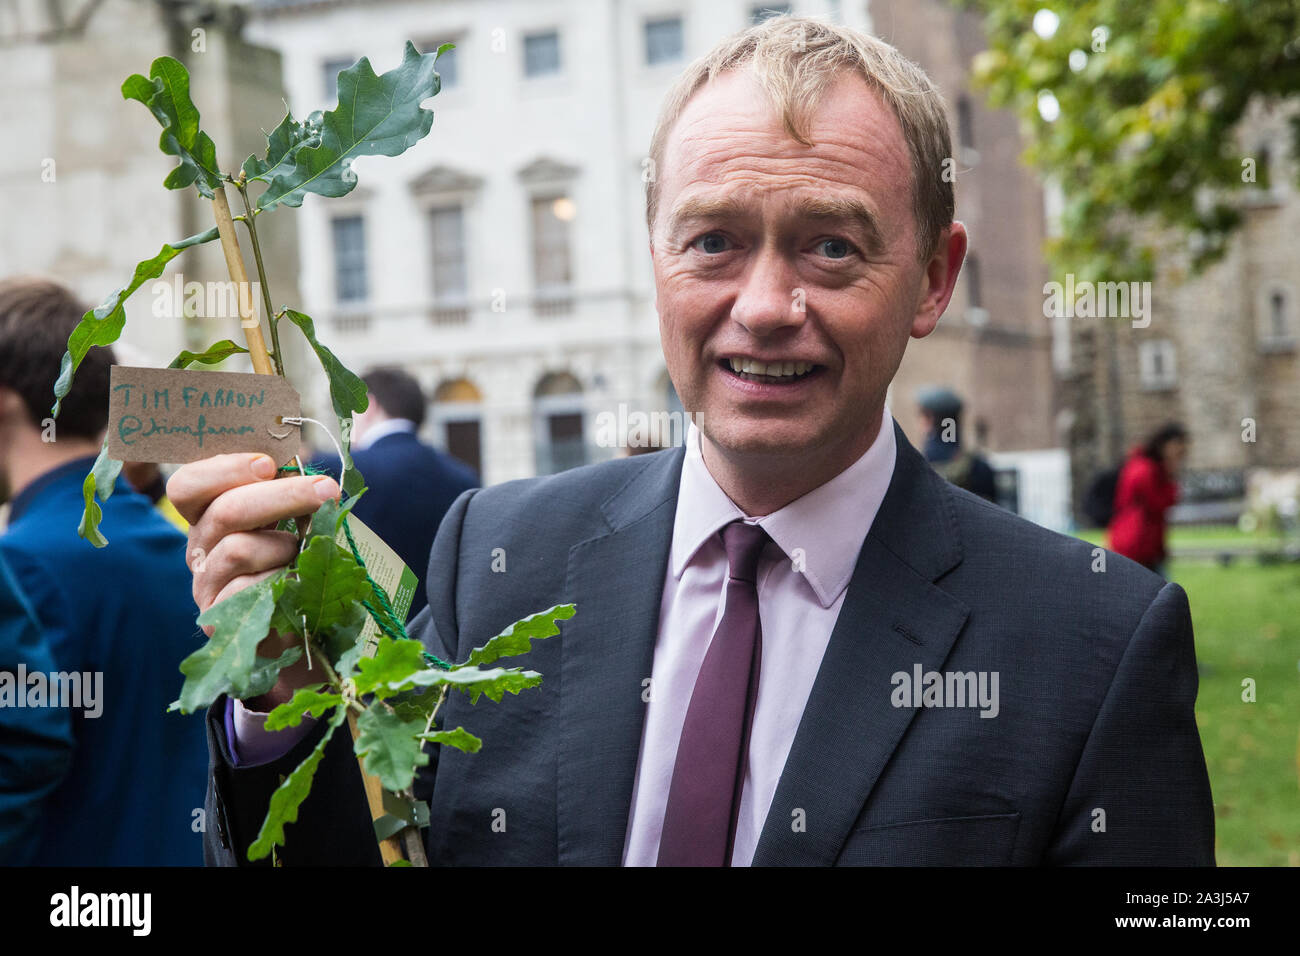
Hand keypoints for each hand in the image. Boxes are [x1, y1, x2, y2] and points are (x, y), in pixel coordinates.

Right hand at [168, 453, 338, 707]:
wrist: (305, 629)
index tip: (270, 465)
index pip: (188, 485)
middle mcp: (200, 547)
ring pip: (237, 549)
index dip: (224, 469)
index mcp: (210, 515)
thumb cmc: (300, 565)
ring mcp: (205, 583)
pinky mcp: (218, 617)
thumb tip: (311, 474)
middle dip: (282, 496)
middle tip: (326, 491)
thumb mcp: (295, 522)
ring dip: (283, 545)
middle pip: (223, 510)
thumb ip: (290, 497)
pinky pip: (246, 589)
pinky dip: (279, 581)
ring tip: (303, 553)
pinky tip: (295, 583)